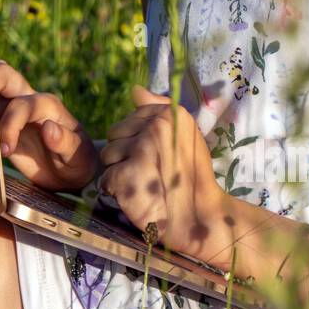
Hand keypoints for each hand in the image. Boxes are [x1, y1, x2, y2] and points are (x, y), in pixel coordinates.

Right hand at [0, 59, 99, 192]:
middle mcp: (27, 100)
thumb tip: (48, 128)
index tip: (6, 150)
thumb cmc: (77, 161)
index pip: (21, 104)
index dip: (10, 125)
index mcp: (47, 105)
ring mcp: (11, 109)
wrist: (70, 172)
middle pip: (4, 74)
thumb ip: (66, 142)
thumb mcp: (79, 156)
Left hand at [98, 84, 221, 254]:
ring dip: (119, 173)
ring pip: (107, 156)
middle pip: (114, 136)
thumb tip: (134, 90)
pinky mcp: (126, 176)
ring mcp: (140, 151)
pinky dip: (117, 192)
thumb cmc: (192, 178)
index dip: (137, 143)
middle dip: (125, 156)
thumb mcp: (184, 136)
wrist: (202, 219)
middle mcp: (155, 126)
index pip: (129, 121)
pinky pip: (106, 179)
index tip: (160, 159)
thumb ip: (158, 111)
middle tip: (150, 174)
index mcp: (170, 114)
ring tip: (145, 184)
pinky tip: (138, 197)